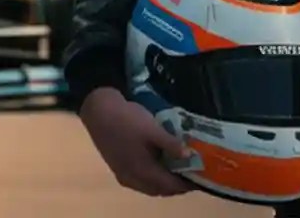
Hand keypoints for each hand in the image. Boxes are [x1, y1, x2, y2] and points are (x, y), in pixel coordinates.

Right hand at [79, 87, 195, 196]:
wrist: (98, 110)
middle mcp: (132, 179)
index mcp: (142, 171)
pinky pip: (140, 181)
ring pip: (149, 186)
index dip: (186, 184)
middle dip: (176, 185)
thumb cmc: (127, 119)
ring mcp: (123, 174)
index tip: (200, 178)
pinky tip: (158, 164)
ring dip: (164, 182)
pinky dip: (152, 177)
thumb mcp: (152, 129)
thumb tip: (189, 155)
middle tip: (191, 172)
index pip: (169, 186)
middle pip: (160, 190)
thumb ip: (170, 144)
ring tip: (177, 168)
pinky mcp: (118, 167)